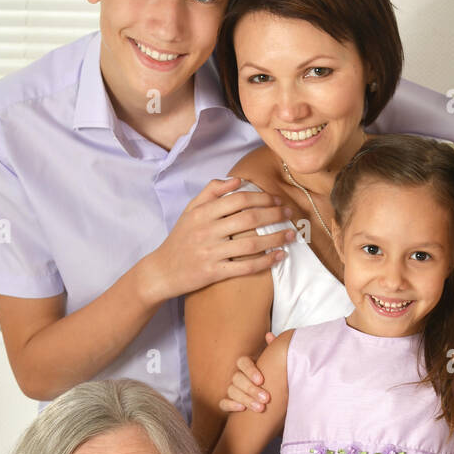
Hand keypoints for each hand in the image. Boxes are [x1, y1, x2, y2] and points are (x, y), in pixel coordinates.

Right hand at [138, 180, 296, 302]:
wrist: (162, 271)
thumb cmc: (180, 239)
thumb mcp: (190, 211)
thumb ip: (211, 192)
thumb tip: (237, 180)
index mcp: (203, 213)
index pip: (239, 199)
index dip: (262, 198)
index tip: (277, 200)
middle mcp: (207, 231)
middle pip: (248, 219)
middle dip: (274, 215)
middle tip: (290, 214)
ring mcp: (210, 253)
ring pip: (250, 244)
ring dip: (275, 238)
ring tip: (291, 234)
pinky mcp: (213, 273)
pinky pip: (245, 267)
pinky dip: (265, 262)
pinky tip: (279, 256)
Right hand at [219, 333, 276, 412]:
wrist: (275, 399)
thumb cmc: (276, 379)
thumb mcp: (277, 365)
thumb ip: (274, 351)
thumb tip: (269, 336)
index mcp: (248, 365)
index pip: (243, 362)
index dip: (250, 370)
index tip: (261, 380)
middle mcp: (238, 375)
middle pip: (238, 378)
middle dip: (251, 389)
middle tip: (266, 398)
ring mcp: (232, 389)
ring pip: (232, 391)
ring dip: (245, 399)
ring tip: (261, 408)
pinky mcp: (229, 403)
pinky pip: (223, 403)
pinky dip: (230, 405)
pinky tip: (242, 409)